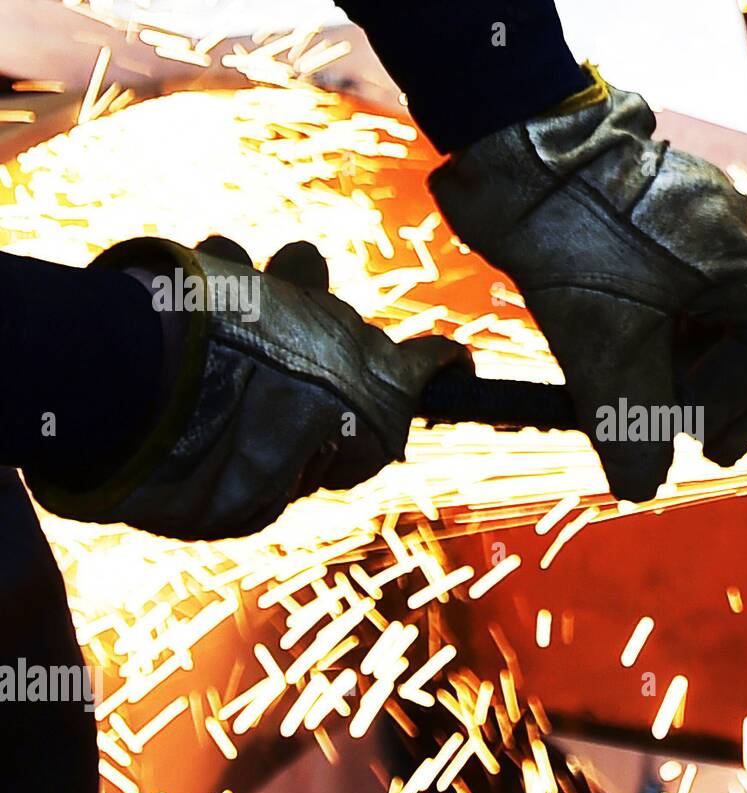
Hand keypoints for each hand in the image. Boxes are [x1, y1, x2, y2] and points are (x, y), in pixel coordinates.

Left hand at [28, 237, 466, 539]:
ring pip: (303, 261)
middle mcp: (341, 326)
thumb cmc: (251, 464)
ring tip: (253, 312)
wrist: (191, 407)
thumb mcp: (297, 486)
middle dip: (331, 346)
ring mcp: (283, 291)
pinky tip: (195, 291)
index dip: (447, 362)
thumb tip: (315, 455)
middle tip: (296, 383)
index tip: (456, 364)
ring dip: (284, 284)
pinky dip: (215, 270)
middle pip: (351, 322)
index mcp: (379, 378)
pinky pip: (226, 253)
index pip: (433, 357)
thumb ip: (315, 463)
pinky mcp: (223, 270)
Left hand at [430, 67, 746, 500]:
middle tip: (703, 445)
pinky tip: (631, 356)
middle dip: (720, 397)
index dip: (729, 410)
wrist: (521, 153)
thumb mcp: (606, 349)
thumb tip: (642, 489)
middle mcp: (739, 240)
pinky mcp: (660, 222)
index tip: (695, 447)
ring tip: (658, 407)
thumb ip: (630, 426)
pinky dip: (661, 332)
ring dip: (687, 367)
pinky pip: (679, 290)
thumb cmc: (576, 241)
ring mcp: (702, 225)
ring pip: (711, 316)